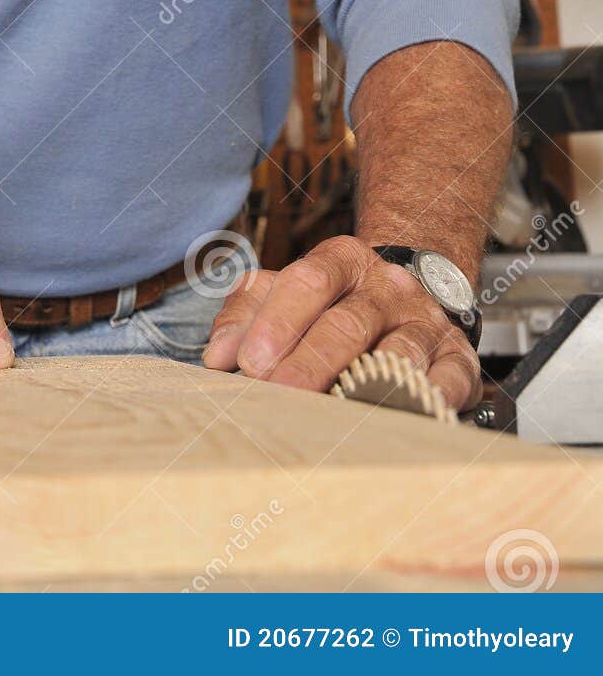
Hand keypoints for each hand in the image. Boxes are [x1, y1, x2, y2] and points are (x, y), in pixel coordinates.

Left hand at [201, 234, 480, 411]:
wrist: (408, 293)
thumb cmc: (335, 300)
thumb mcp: (286, 291)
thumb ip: (247, 313)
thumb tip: (218, 355)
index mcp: (342, 260)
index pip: (308, 280)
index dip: (278, 322)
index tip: (251, 363)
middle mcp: (387, 287)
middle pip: (348, 322)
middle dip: (310, 362)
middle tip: (281, 395)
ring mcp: (425, 321)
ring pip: (399, 352)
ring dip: (365, 385)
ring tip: (338, 416)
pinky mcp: (457, 357)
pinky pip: (450, 378)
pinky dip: (432, 397)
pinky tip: (408, 414)